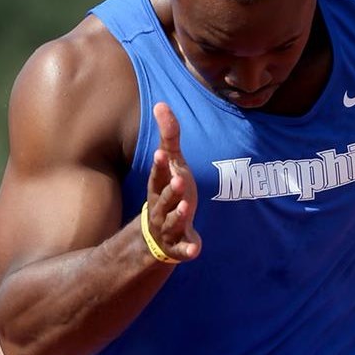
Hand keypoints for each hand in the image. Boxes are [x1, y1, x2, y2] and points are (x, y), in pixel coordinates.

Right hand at [145, 102, 201, 260]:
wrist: (160, 234)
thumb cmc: (169, 191)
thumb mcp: (172, 164)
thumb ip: (169, 136)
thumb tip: (161, 104)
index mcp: (159, 186)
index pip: (157, 175)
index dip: (159, 166)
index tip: (161, 154)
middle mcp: (161, 207)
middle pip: (164, 198)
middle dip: (171, 190)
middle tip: (180, 179)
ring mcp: (169, 227)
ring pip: (172, 222)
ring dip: (179, 215)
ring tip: (187, 207)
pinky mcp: (180, 246)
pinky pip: (183, 250)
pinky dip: (188, 250)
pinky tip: (196, 250)